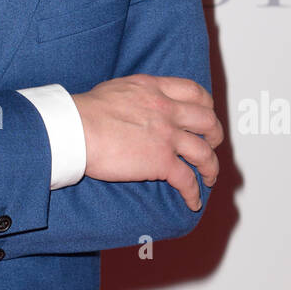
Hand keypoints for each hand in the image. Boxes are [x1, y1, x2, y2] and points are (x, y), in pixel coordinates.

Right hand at [72, 74, 222, 210]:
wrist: (76, 128)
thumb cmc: (86, 110)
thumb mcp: (119, 88)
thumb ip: (138, 95)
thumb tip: (136, 105)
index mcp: (155, 88)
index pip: (195, 92)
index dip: (206, 105)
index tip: (205, 115)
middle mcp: (167, 109)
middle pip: (207, 121)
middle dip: (215, 135)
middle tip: (212, 144)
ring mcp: (167, 136)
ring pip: (205, 152)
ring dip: (211, 167)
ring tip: (210, 177)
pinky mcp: (161, 162)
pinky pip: (187, 180)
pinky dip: (194, 193)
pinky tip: (193, 201)